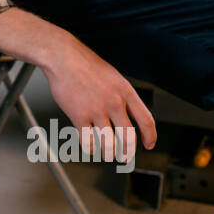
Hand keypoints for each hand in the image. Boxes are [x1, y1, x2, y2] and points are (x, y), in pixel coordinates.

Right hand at [42, 34, 155, 161]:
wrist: (62, 57)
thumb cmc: (85, 64)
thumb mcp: (113, 77)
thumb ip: (122, 96)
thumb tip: (129, 115)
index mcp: (126, 91)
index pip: (146, 120)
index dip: (150, 136)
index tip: (149, 144)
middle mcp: (114, 102)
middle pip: (128, 137)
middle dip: (128, 152)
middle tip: (125, 156)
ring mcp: (96, 110)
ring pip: (108, 144)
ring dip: (109, 154)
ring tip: (107, 155)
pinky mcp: (79, 115)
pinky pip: (88, 142)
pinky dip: (90, 149)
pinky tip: (89, 147)